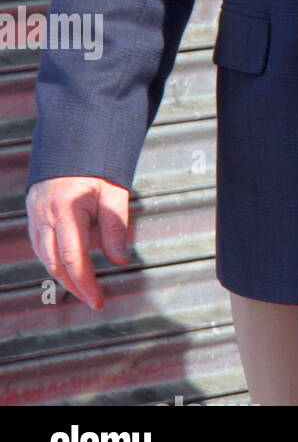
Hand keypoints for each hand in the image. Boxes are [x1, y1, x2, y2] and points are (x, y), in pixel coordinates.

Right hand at [26, 176, 132, 309]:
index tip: (98, 300)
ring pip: (45, 257)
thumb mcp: (114, 191)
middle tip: (93, 299)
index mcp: (66, 211)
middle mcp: (45, 217)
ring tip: (84, 286)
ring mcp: (35, 216)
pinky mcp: (33, 215)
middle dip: (74, 285)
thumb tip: (119, 260)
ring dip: (63, 275)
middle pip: (56, 263)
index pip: (74, 259)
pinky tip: (68, 265)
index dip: (86, 283)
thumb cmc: (96, 165)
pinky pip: (40, 245)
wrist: (72, 141)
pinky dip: (54, 259)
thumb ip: (116, 226)